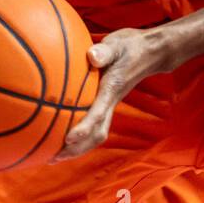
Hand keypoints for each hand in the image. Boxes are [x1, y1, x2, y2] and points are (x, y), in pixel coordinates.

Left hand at [54, 27, 164, 160]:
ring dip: (77, 147)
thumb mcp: (117, 44)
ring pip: (96, 133)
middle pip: (97, 134)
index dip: (84, 128)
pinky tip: (61, 133)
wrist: (150, 52)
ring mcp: (110, 104)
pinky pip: (93, 123)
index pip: (98, 114)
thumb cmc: (130, 46)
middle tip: (54, 158)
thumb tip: (91, 55)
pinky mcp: (107, 102)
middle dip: (77, 149)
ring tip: (53, 156)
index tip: (68, 138)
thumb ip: (104, 51)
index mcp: (112, 89)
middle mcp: (111, 101)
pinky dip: (79, 134)